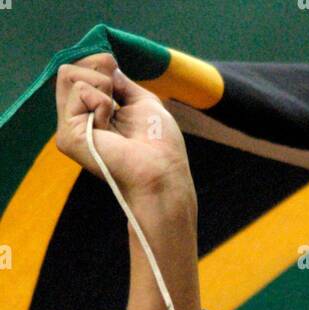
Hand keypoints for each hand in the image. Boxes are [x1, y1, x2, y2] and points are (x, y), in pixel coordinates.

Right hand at [54, 51, 195, 204]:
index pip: (79, 69)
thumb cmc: (159, 145)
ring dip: (102, 86)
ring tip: (115, 115)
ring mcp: (69, 129)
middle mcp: (76, 121)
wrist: (162, 172)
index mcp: (91, 114)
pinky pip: (79, 91)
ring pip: (67, 74)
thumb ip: (120, 82)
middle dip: (99, 71)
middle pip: (68, 68)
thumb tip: (104, 61)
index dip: (100, 64)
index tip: (119, 85)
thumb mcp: (141, 101)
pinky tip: (109, 127)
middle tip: (117, 100)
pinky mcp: (67, 136)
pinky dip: (102, 102)